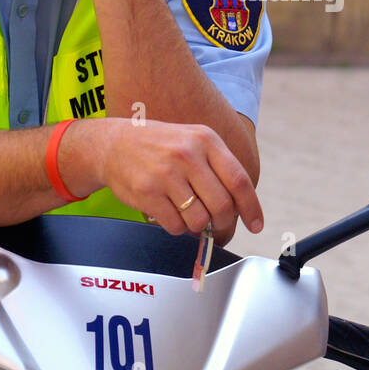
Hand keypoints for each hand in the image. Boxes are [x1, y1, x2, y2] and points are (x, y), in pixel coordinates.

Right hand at [80, 118, 262, 238]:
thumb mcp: (193, 141)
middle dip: (224, 225)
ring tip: (190, 219)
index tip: (255, 224)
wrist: (112, 144)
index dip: (251, 207)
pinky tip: (172, 216)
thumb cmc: (159, 146)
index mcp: (205, 140)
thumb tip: (240, 205)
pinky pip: (175, 225)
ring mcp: (166, 173)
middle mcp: (188, 154)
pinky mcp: (148, 192)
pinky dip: (178, 228)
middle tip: (220, 230)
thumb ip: (218, 167)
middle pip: (222, 205)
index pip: (239, 180)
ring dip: (199, 228)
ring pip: (199, 219)